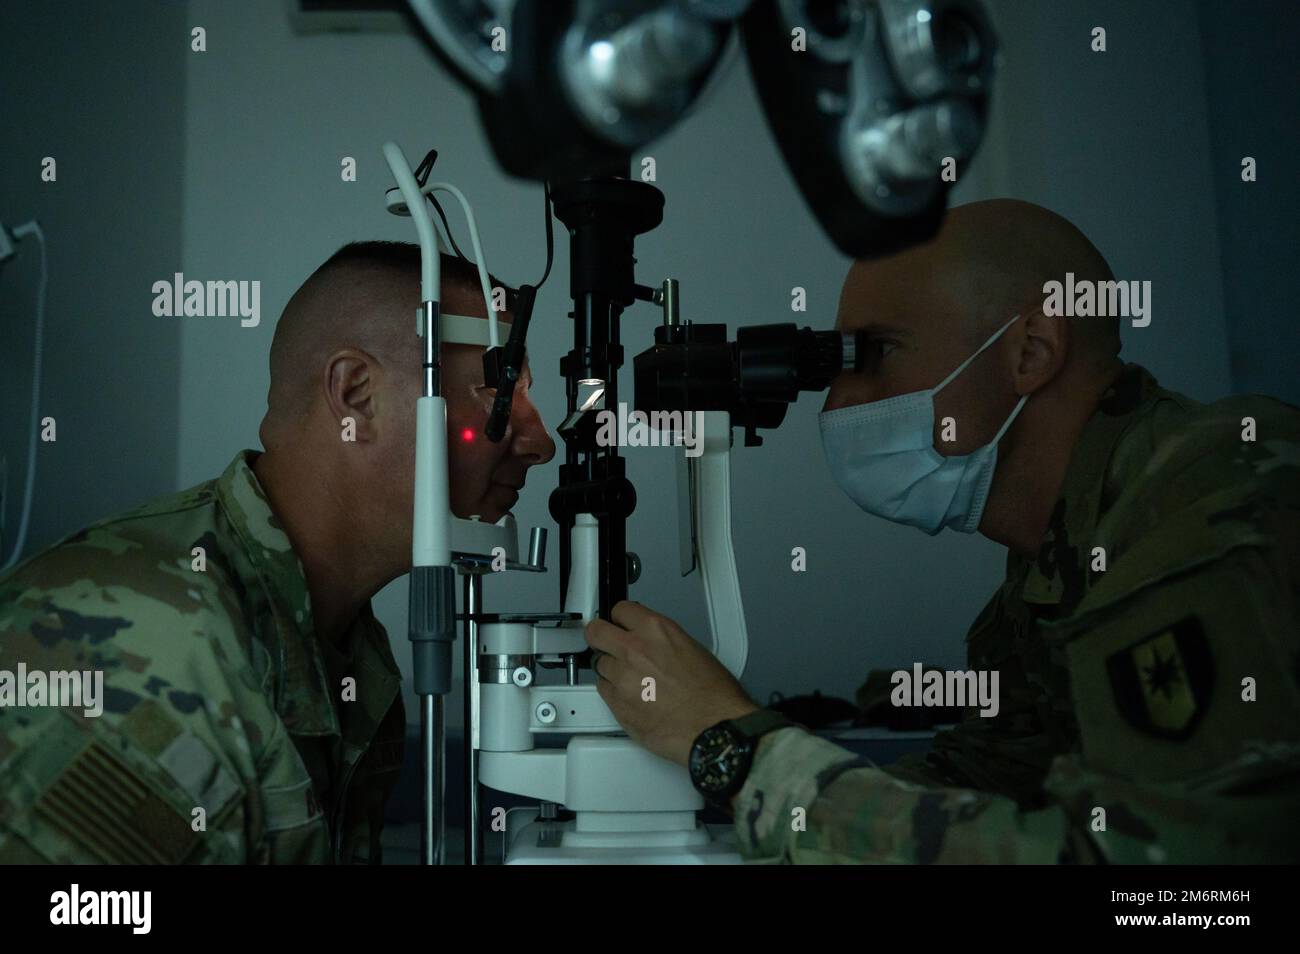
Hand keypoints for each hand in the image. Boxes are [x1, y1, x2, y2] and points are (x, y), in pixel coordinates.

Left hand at [585, 600, 758, 764]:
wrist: (713, 728)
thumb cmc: (713, 695)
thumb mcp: (692, 648)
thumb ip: (662, 640)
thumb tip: (652, 641)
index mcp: (656, 630)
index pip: (620, 610)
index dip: (620, 619)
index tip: (620, 625)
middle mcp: (635, 650)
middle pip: (596, 632)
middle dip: (600, 637)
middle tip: (605, 643)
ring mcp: (622, 678)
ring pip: (600, 665)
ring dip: (611, 670)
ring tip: (633, 680)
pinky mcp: (617, 704)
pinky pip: (604, 691)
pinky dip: (614, 693)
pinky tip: (633, 697)